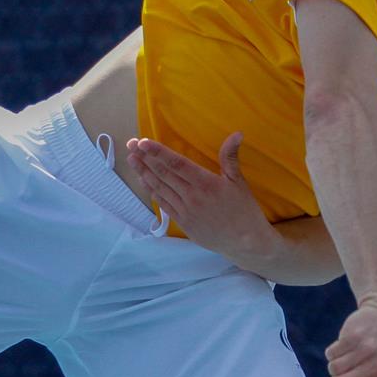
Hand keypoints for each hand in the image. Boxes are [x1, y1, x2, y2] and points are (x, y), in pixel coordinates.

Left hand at [120, 133, 274, 264]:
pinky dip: (153, 192)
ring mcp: (185, 210)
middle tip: (131, 145)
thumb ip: (230, 157)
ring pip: (160, 188)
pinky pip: (164, 204)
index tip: (142, 142)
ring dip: (144, 173)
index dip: (158, 152)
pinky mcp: (183, 222)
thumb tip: (236, 133)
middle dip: (145, 159)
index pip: (177, 163)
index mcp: (206, 183)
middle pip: (163, 174)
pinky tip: (145, 182)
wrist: (245, 242)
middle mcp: (192, 196)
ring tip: (132, 160)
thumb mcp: (239, 182)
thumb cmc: (244, 210)